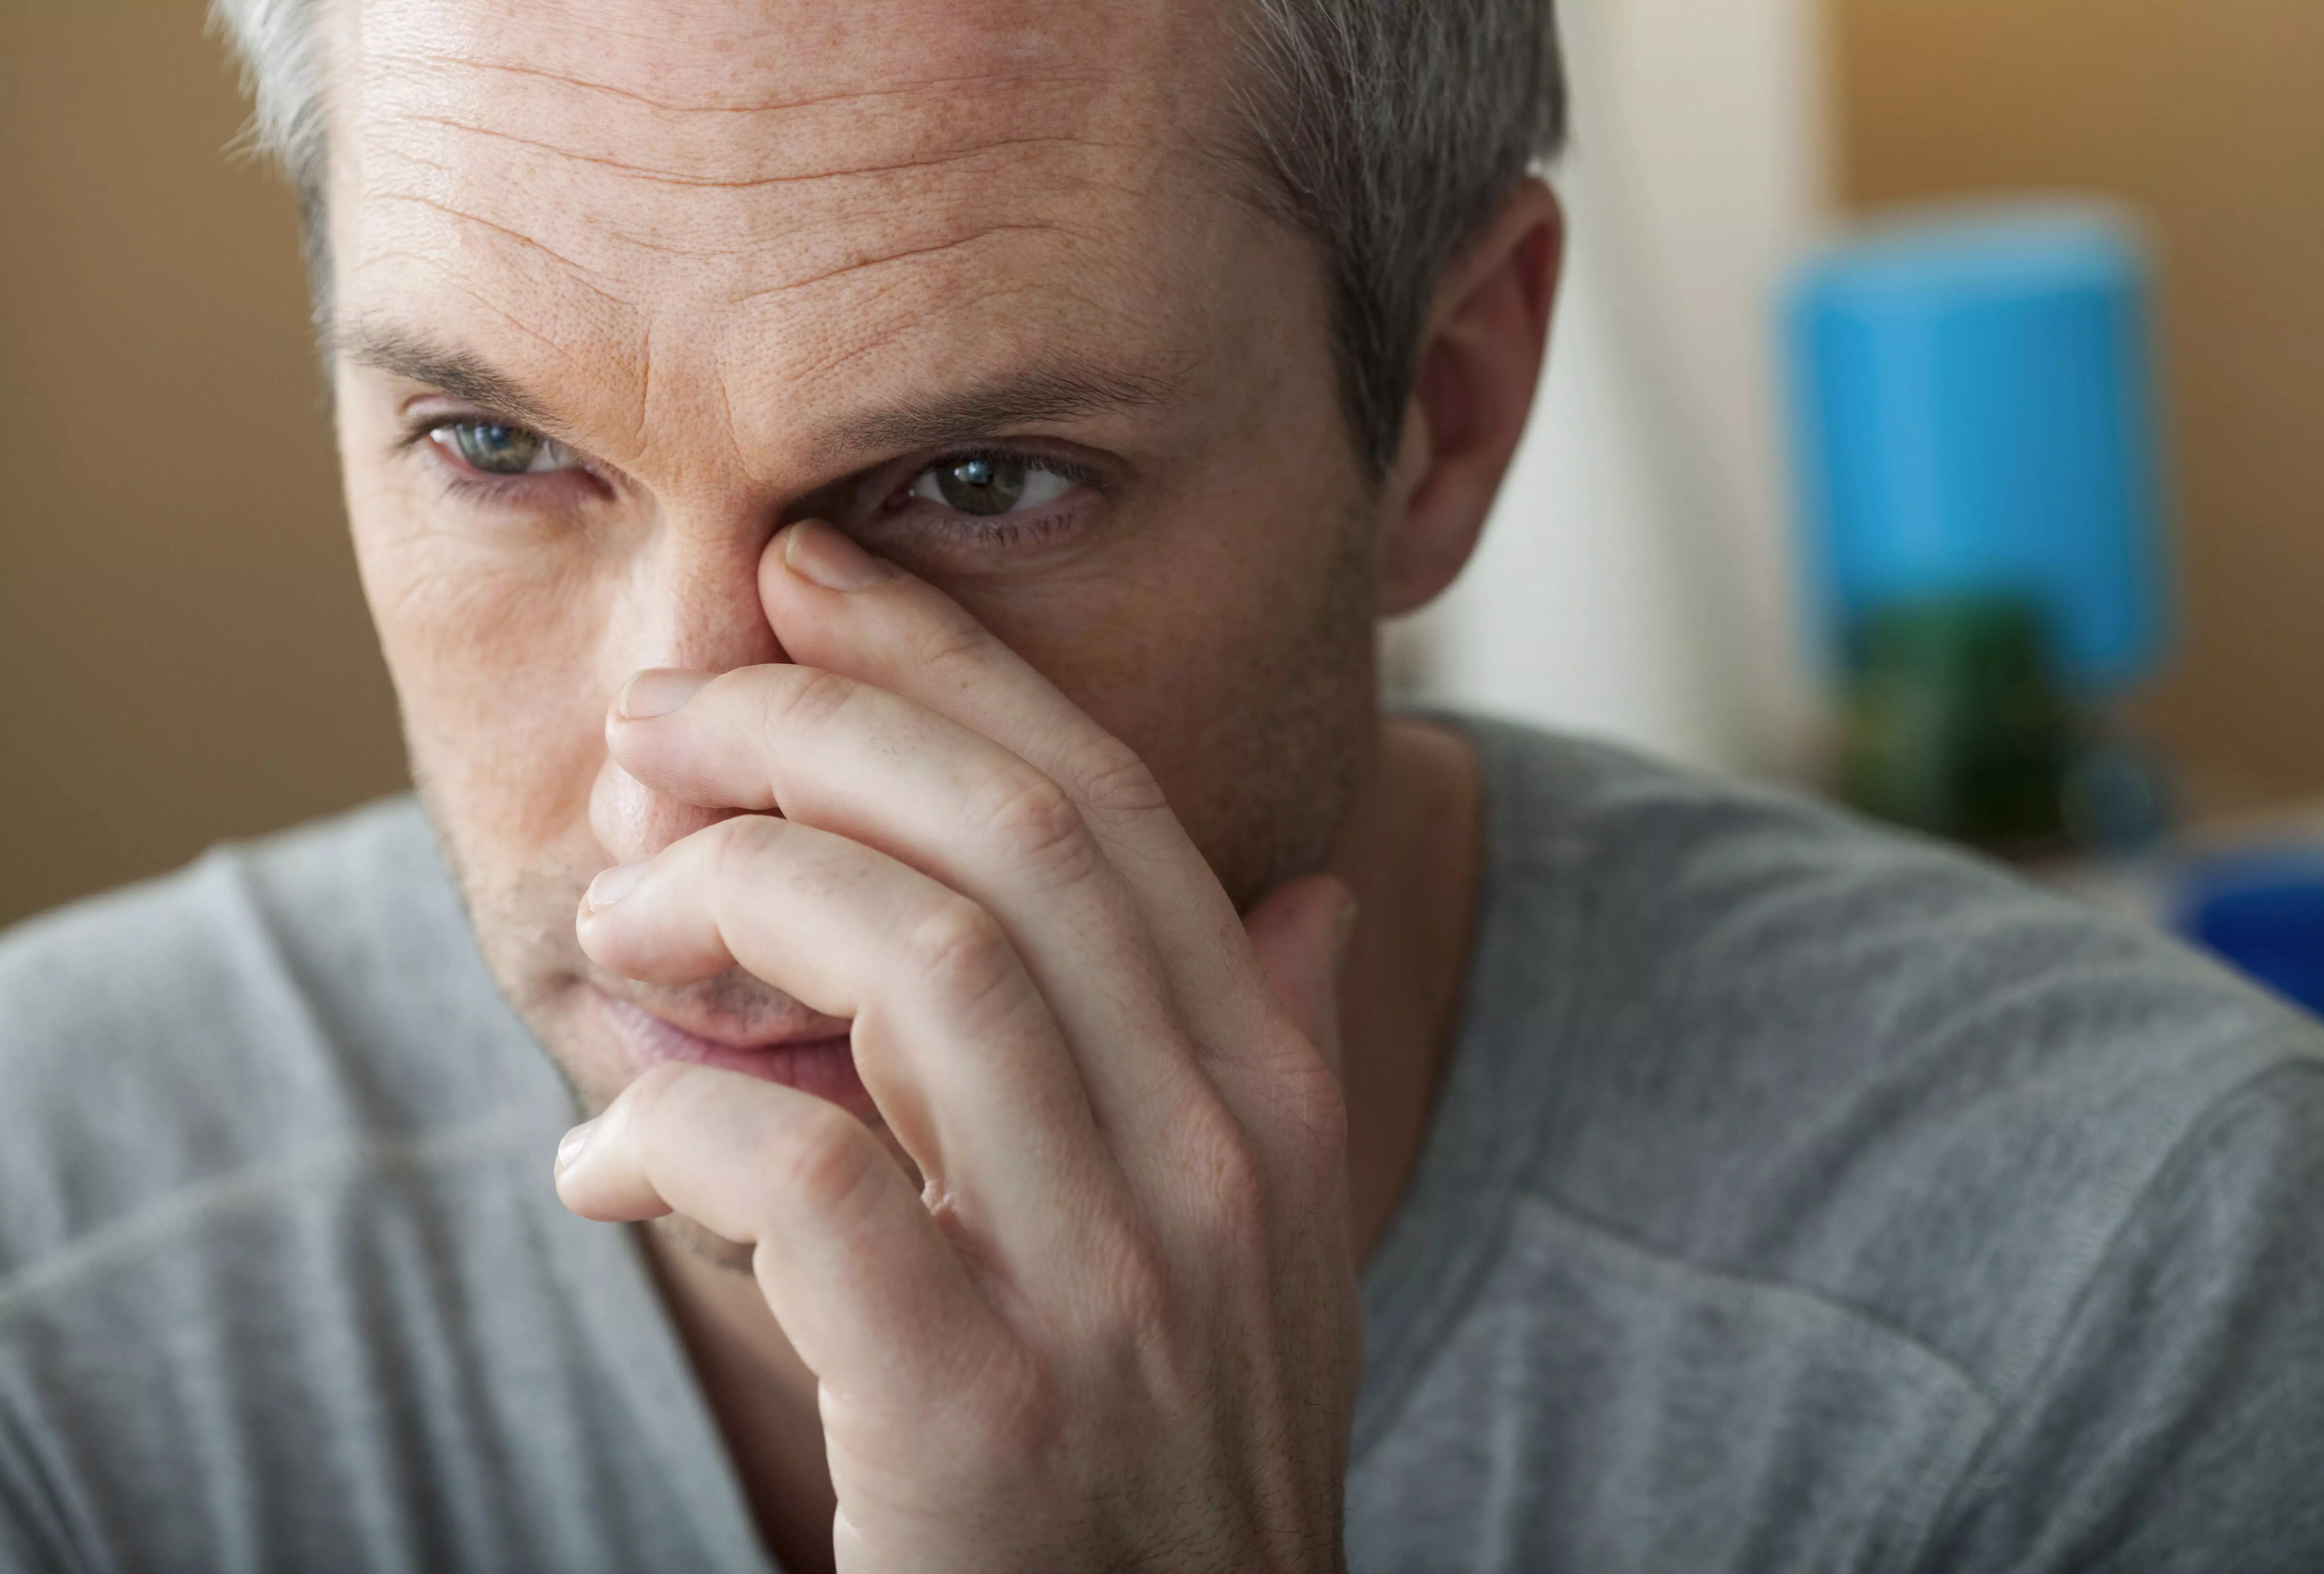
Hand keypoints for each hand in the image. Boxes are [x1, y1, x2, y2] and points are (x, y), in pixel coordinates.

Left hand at [554, 520, 1361, 1571]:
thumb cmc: (1173, 1455)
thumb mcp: (1274, 1255)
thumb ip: (1278, 1064)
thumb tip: (1301, 900)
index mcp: (1272, 1102)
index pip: (1107, 812)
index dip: (951, 669)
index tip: (812, 581)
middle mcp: (1216, 1165)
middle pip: (1011, 841)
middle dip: (813, 730)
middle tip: (662, 716)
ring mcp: (1111, 1288)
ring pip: (915, 966)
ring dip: (730, 903)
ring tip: (618, 924)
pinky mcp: (981, 1417)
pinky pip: (806, 1184)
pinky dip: (682, 1131)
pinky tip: (616, 1158)